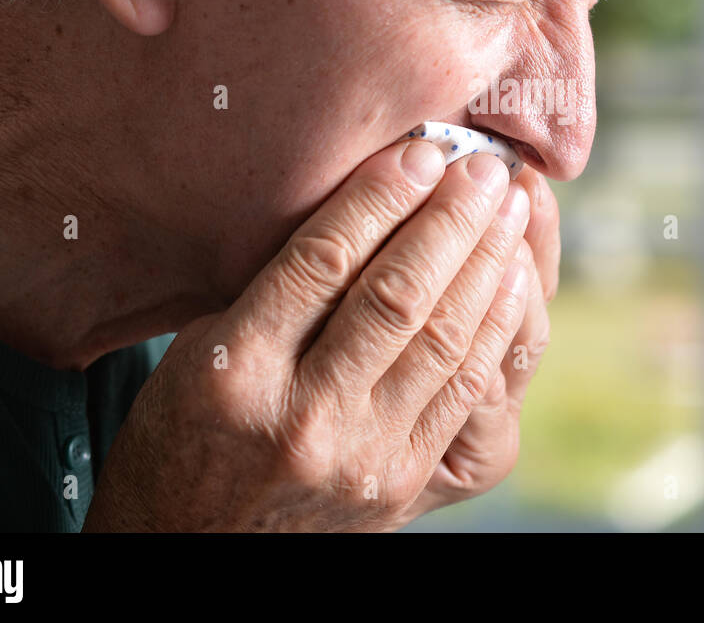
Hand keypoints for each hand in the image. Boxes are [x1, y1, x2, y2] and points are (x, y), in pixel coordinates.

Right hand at [83, 138, 534, 531]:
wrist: (200, 552)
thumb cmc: (190, 435)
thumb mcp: (197, 351)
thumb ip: (273, 288)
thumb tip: (367, 200)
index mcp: (234, 373)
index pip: (321, 262)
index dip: (379, 198)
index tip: (420, 152)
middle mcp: (302, 417)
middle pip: (395, 296)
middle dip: (451, 219)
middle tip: (483, 166)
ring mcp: (362, 456)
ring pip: (443, 338)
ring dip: (486, 261)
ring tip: (508, 204)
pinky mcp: (405, 479)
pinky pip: (465, 388)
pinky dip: (496, 324)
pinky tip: (513, 276)